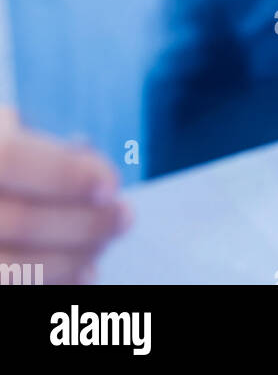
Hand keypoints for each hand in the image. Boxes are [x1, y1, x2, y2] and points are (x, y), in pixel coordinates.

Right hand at [0, 105, 133, 283]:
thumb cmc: (8, 157)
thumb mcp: (14, 131)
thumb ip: (46, 148)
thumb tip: (89, 161)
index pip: (12, 158)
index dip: (64, 173)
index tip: (111, 184)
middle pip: (21, 221)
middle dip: (84, 222)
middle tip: (125, 216)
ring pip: (12, 268)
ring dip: (71, 259)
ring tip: (103, 246)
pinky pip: (10, 287)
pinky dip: (53, 282)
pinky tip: (82, 273)